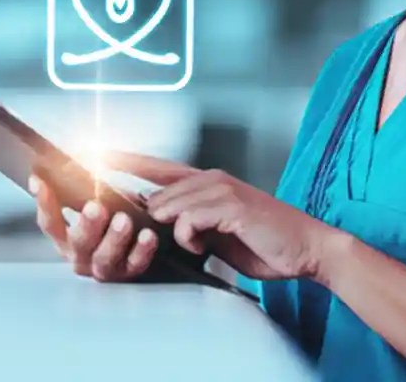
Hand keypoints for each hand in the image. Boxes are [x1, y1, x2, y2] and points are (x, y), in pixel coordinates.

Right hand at [29, 152, 196, 281]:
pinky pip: (135, 265)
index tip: (41, 181)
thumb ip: (80, 184)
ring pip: (104, 258)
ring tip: (124, 219)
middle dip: (87, 225)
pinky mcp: (128, 272)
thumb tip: (75, 155)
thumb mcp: (93, 198)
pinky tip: (148, 235)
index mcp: (66, 238)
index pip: (49, 223)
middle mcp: (80, 256)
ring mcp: (104, 267)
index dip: (44, 203)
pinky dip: (141, 250)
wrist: (138, 239)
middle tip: (96, 207)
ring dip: (114, 238)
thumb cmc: (110, 216)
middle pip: (77, 243)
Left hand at [144, 169, 342, 282]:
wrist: (308, 249)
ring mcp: (222, 189)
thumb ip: (190, 223)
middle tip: (160, 236)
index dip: (127, 161)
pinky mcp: (231, 206)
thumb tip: (158, 222)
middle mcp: (212, 179)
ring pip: (170, 205)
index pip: (157, 166)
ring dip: (173, 230)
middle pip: (157, 191)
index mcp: (208, 182)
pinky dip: (189, 238)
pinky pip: (188, 221)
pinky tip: (205, 248)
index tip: (97, 156)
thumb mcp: (218, 233)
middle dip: (148, 215)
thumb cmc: (266, 243)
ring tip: (196, 246)